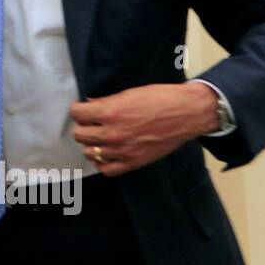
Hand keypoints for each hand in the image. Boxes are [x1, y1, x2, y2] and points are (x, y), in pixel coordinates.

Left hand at [69, 82, 218, 176]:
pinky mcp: (134, 162)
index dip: (78, 110)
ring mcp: (122, 150)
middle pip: (80, 135)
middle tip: (91, 123)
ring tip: (100, 138)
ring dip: (92, 144)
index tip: (83, 109)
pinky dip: (103, 162)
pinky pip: (107, 170)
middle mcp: (112, 133)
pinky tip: (108, 154)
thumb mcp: (128, 94)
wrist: (187, 113)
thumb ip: (106, 102)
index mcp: (109, 112)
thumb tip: (89, 104)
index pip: (77, 114)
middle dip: (83, 127)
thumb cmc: (160, 98)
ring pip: (90, 153)